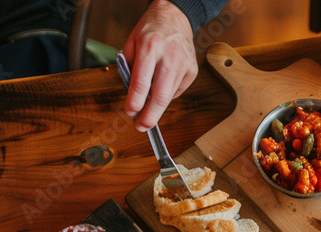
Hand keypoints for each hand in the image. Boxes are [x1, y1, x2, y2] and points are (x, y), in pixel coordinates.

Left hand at [122, 0, 197, 130]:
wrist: (175, 16)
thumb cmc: (150, 29)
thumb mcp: (131, 43)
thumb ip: (129, 68)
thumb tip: (132, 95)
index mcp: (149, 48)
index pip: (141, 83)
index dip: (134, 102)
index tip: (130, 112)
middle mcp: (169, 57)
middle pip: (160, 96)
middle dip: (150, 116)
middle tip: (141, 126)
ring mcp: (183, 65)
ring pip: (169, 97)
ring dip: (157, 107)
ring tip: (147, 110)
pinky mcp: (192, 71)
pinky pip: (177, 91)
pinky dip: (167, 94)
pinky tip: (162, 84)